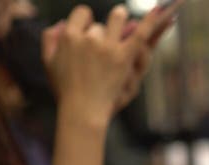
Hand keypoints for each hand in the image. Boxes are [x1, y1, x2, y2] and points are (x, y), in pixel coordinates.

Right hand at [41, 3, 179, 123]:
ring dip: (121, 20)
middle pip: (101, 24)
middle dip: (102, 33)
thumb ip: (49, 39)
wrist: (82, 111)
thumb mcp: (48, 63)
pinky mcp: (124, 57)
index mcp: (69, 37)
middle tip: (102, 48)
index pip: (82, 14)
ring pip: (118, 19)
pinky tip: (159, 9)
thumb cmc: (65, 90)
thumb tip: (60, 24)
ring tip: (124, 22)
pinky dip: (151, 21)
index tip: (87, 32)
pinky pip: (140, 33)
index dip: (86, 22)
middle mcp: (88, 39)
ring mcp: (107, 47)